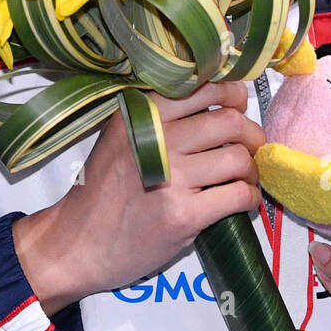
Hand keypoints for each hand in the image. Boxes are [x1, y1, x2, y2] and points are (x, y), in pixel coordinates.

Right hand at [13, 78, 263, 316]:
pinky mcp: (183, 215)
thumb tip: (216, 104)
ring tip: (244, 179)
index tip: (238, 108)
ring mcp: (171, 177)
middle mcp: (157, 138)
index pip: (204, 88)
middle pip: (231, 121)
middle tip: (252, 147)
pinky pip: (238, 195)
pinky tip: (243, 203)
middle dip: (253, 134)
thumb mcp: (119, 137)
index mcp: (142, 114)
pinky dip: (250, 198)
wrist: (77, 242)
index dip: (233, 95)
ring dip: (252, 170)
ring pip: (239, 158)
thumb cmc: (102, 190)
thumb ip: (158, 118)